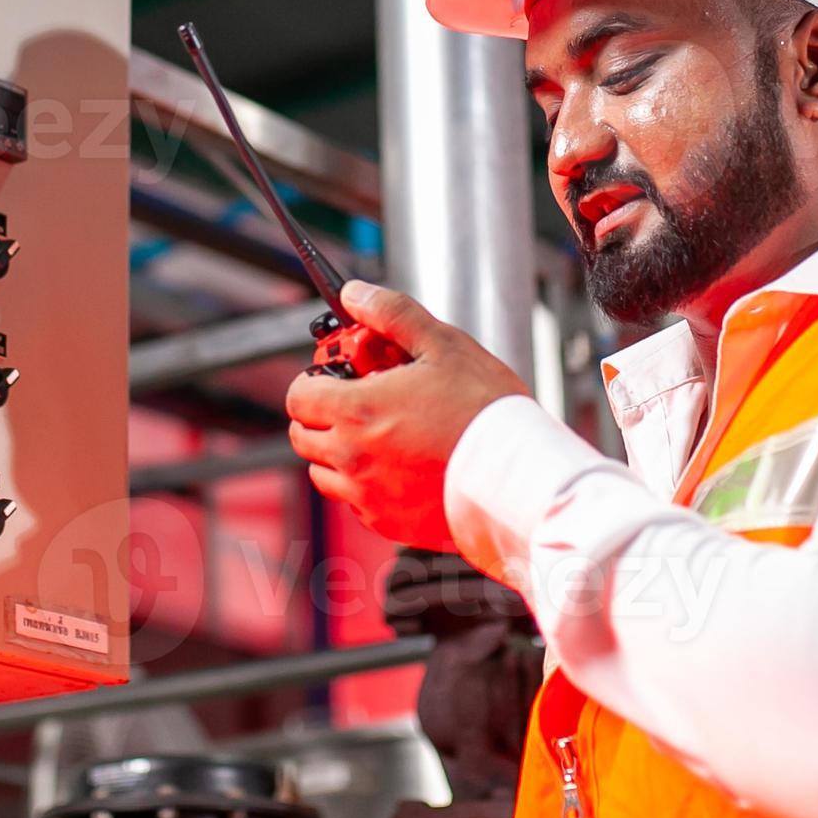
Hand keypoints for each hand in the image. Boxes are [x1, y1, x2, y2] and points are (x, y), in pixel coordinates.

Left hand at [285, 281, 527, 548]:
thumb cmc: (484, 410)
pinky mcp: (387, 523)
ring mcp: (367, 496)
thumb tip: (356, 294)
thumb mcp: (442, 344)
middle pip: (303, 436)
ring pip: (323, 473)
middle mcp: (352, 458)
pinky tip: (400, 464)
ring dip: (337, 451)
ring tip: (381, 433)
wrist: (518, 476)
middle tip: (359, 399)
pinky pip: (355, 503)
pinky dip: (363, 484)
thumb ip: (391, 314)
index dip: (313, 380)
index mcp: (357, 412)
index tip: (337, 374)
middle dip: (321, 414)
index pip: (299, 397)